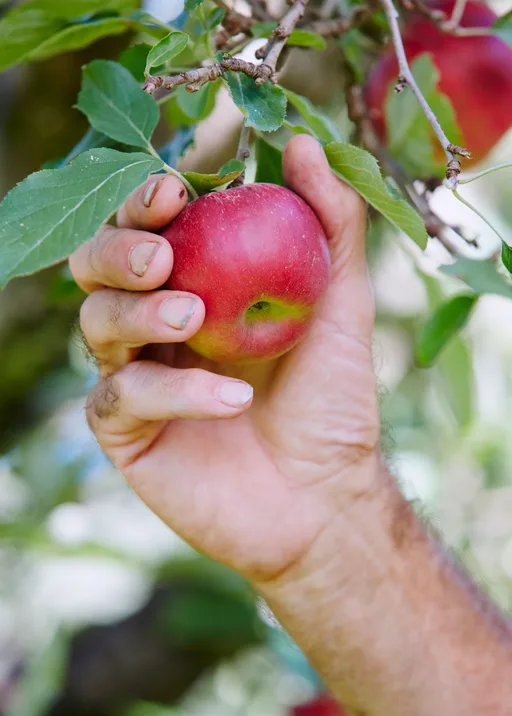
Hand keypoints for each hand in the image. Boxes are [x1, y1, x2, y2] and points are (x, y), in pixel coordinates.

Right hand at [70, 135, 379, 584]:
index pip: (147, 230)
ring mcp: (136, 379)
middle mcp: (155, 328)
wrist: (327, 495)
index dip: (145, 203)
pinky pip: (122, 397)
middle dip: (118, 251)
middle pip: (96, 270)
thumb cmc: (333, 400)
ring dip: (138, 312)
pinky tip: (232, 401)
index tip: (175, 190)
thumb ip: (330, 221)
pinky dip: (174, 392)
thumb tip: (302, 142)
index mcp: (196, 289)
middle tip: (163, 257)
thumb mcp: (343, 301)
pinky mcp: (127, 433)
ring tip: (194, 316)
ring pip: (97, 326)